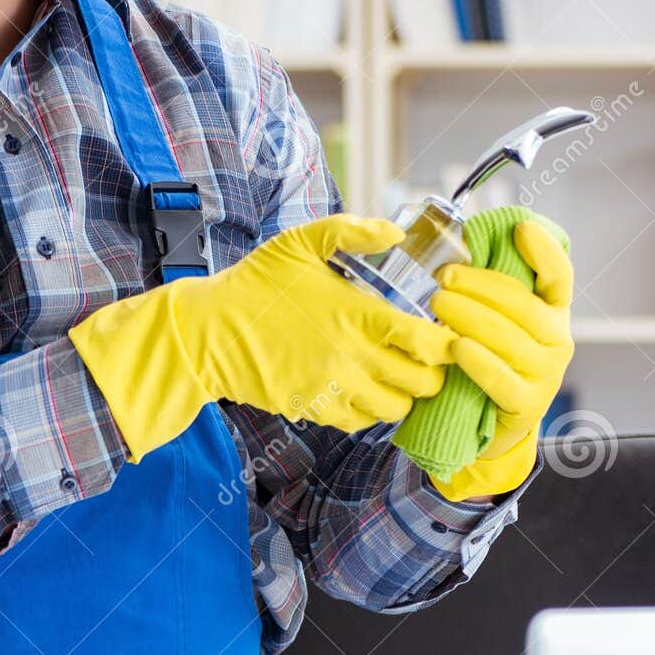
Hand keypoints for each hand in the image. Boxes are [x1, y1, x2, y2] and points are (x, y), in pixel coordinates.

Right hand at [68, 213, 451, 461]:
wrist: (207, 332)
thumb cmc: (254, 285)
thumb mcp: (300, 242)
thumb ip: (352, 232)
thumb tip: (396, 232)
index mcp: (359, 315)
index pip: (430, 343)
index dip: (447, 342)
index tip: (441, 333)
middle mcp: (353, 358)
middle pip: (423, 382)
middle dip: (431, 371)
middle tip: (423, 357)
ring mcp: (334, 388)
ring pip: (396, 408)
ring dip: (402, 394)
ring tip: (395, 375)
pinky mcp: (313, 409)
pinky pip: (360, 423)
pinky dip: (369, 411)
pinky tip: (362, 389)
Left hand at [424, 217, 573, 501]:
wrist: (493, 423)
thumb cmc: (491, 358)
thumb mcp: (498, 321)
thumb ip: (489, 291)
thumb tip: (458, 246)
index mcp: (553, 312)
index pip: (559, 277)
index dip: (544, 252)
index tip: (521, 228)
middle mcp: (558, 340)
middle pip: (523, 305)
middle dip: (480, 286)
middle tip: (443, 276)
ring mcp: (546, 374)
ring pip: (509, 339)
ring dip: (471, 317)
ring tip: (438, 303)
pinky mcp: (527, 404)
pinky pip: (501, 378)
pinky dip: (478, 360)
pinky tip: (456, 347)